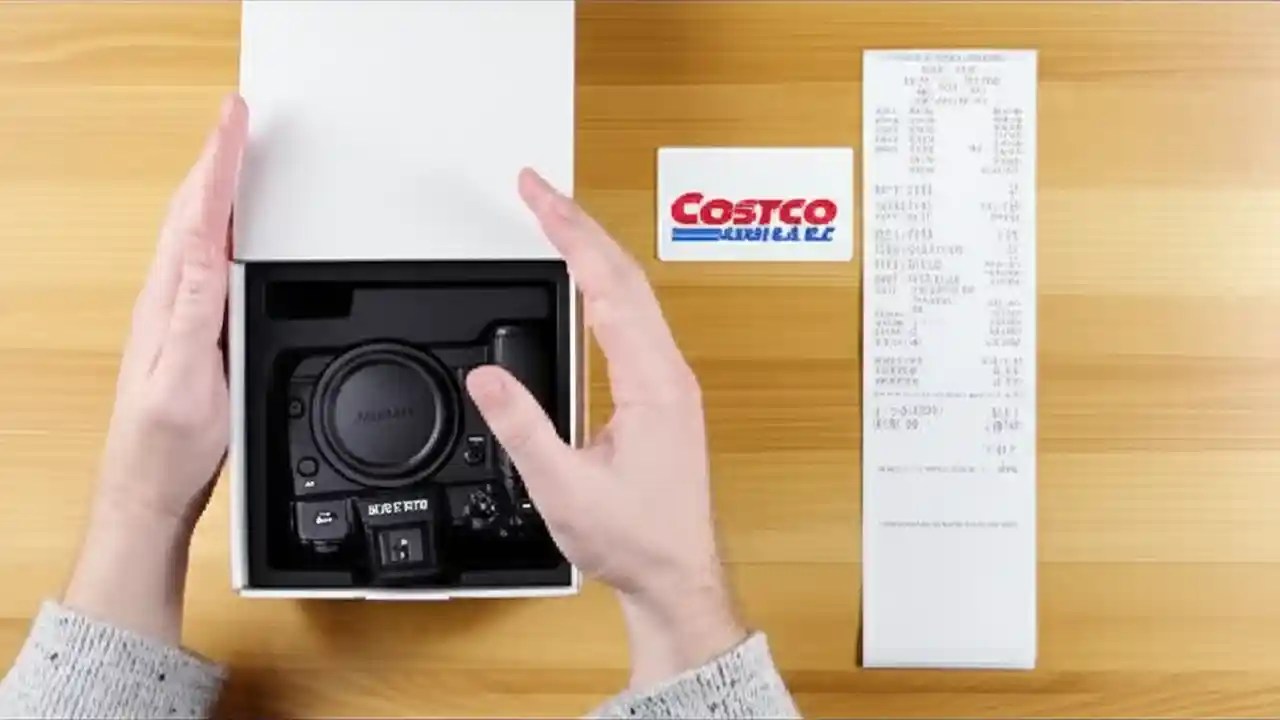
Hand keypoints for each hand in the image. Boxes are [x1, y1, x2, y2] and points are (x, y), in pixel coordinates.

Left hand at [64, 96, 247, 643]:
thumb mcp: (188, 380)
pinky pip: (204, 258)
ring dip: (213, 184)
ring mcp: (176, 313)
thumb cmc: (172, 445)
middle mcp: (168, 299)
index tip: (235, 119)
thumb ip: (198, 313)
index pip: (198, 217)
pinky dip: (217, 224)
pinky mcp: (190, 328)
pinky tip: (227, 224)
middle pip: (192, 211)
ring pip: (195, 230)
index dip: (218, 163)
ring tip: (233, 150)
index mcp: (171, 302)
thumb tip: (209, 250)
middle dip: (216, 157)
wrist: (152, 490)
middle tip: (237, 117)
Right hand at [466, 169, 745, 688]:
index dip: (569, 231)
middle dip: (578, 225)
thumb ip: (524, 430)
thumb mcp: (565, 488)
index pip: (608, 283)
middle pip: (625, 275)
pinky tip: (587, 284)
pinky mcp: (664, 396)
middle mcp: (669, 373)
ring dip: (593, 252)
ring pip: (634, 294)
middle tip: (536, 189)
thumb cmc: (637, 540)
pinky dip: (605, 287)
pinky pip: (635, 320)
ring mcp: (670, 382)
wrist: (677, 576)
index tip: (537, 194)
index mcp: (653, 382)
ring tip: (555, 220)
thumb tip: (486, 378)